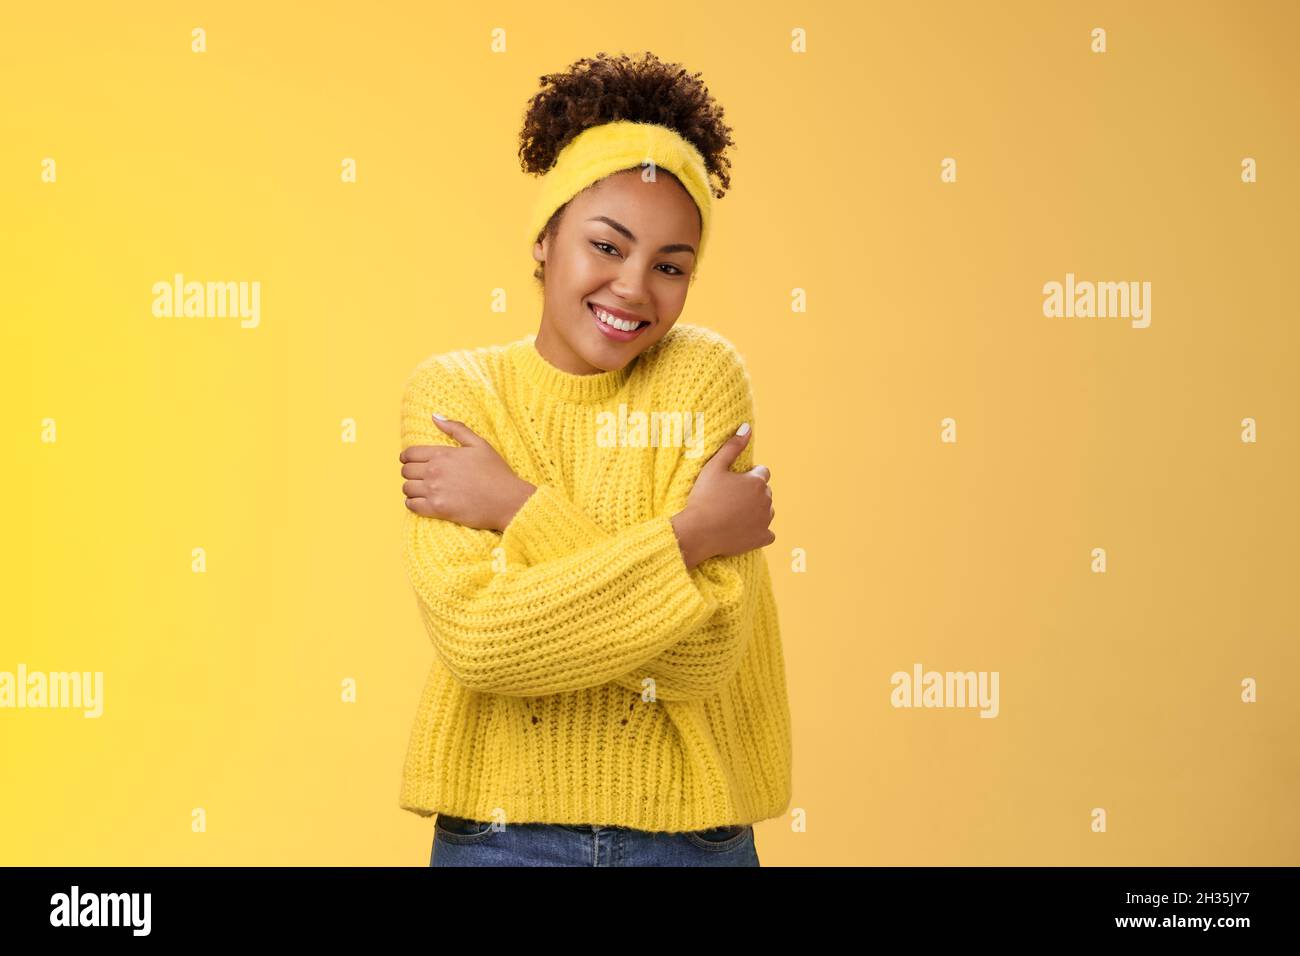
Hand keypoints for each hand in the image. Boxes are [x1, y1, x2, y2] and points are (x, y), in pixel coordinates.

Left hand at [400, 415, 535, 530]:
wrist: (508, 501)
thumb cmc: (496, 472)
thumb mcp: (479, 444)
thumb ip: (456, 428)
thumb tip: (435, 417)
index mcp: (443, 454)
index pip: (410, 454)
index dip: (406, 457)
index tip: (410, 461)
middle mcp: (435, 471)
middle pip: (406, 471)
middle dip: (410, 472)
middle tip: (420, 476)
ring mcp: (434, 491)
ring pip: (406, 488)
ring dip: (411, 488)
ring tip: (422, 490)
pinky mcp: (437, 509)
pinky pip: (411, 505)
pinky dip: (413, 503)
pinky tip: (423, 502)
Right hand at [671, 425, 773, 568]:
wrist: (698, 532)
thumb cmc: (704, 497)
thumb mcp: (714, 467)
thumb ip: (732, 446)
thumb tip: (747, 427)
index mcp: (757, 481)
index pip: (763, 473)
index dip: (748, 477)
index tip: (733, 484)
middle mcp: (767, 500)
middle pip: (765, 492)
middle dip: (753, 494)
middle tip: (730, 500)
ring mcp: (766, 520)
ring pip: (767, 511)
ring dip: (757, 511)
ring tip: (734, 514)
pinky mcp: (763, 538)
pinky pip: (768, 533)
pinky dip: (759, 532)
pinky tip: (743, 530)